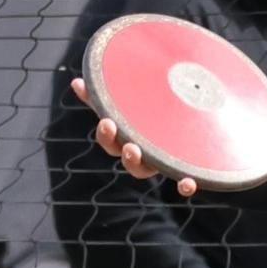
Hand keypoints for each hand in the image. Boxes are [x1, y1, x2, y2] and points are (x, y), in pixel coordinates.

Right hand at [71, 75, 197, 196]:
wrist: (190, 123)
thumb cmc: (151, 110)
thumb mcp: (127, 100)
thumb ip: (104, 95)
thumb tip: (76, 82)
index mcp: (127, 138)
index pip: (111, 142)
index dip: (107, 135)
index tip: (107, 122)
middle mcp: (142, 154)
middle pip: (128, 160)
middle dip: (125, 153)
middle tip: (128, 144)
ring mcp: (161, 163)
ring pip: (145, 171)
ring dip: (139, 165)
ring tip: (138, 152)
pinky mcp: (183, 170)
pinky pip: (183, 183)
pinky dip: (185, 185)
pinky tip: (188, 183)